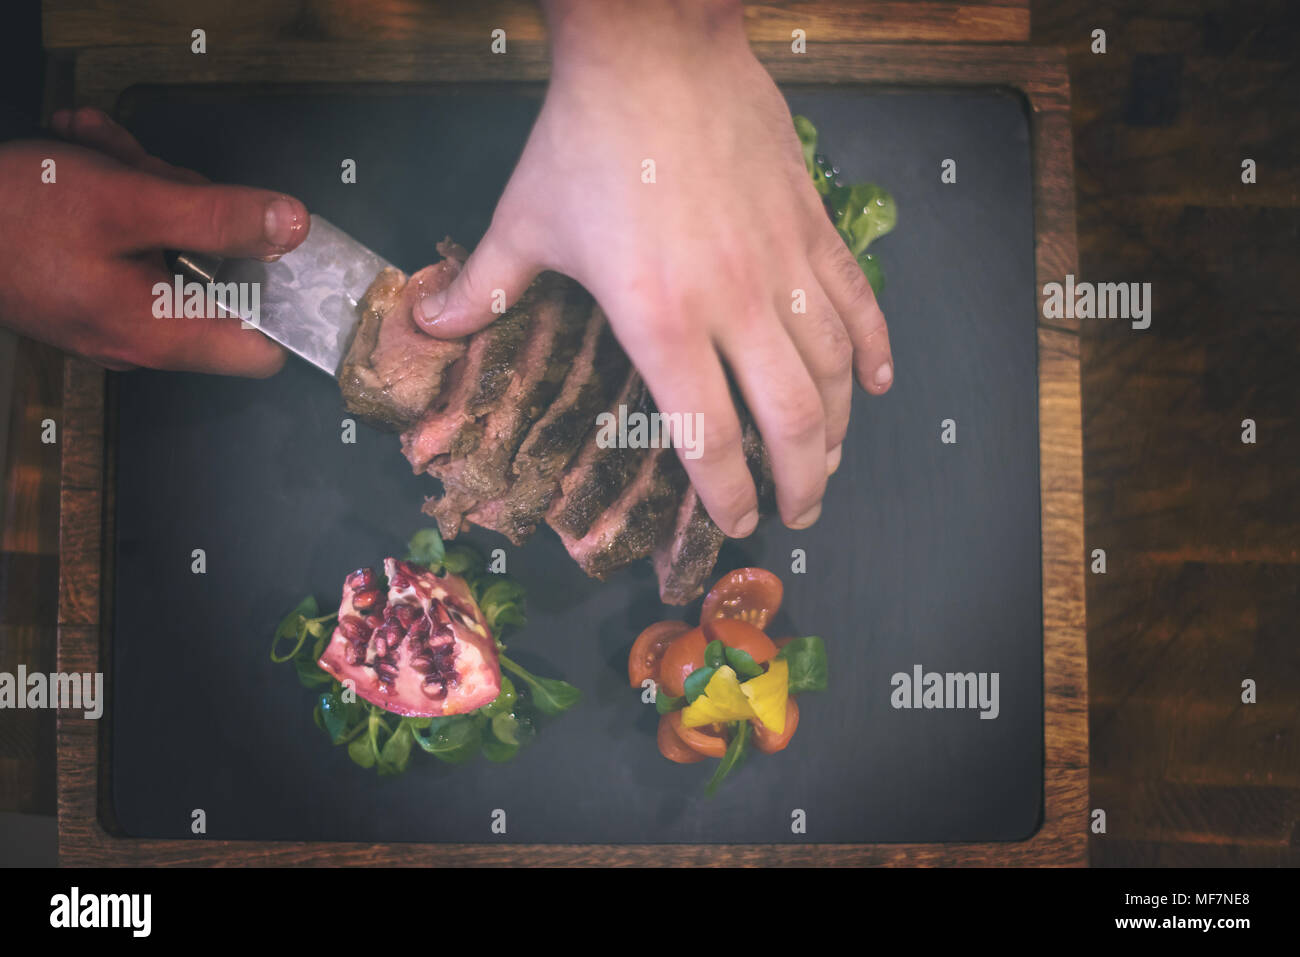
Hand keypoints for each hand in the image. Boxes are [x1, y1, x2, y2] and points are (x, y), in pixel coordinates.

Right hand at [0, 107, 309, 374]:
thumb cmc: (11, 216)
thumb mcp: (128, 203)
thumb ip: (217, 217)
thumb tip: (291, 227)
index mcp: (159, 331)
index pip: (259, 350)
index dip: (283, 304)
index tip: (284, 256)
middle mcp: (141, 334)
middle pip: (216, 278)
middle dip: (193, 211)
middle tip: (149, 171)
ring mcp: (116, 311)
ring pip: (173, 245)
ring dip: (147, 186)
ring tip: (100, 152)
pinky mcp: (93, 286)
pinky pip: (134, 241)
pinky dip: (118, 192)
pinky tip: (89, 156)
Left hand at [411, 0, 891, 534]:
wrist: (654, 48)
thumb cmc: (587, 137)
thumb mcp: (524, 220)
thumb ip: (485, 288)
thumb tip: (429, 324)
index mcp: (661, 320)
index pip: (708, 437)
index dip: (726, 494)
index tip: (735, 522)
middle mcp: (734, 305)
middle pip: (791, 421)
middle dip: (800, 482)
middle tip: (799, 513)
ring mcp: (783, 265)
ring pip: (835, 371)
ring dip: (840, 430)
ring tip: (831, 461)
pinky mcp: (810, 225)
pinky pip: (857, 300)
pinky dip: (875, 348)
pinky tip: (882, 382)